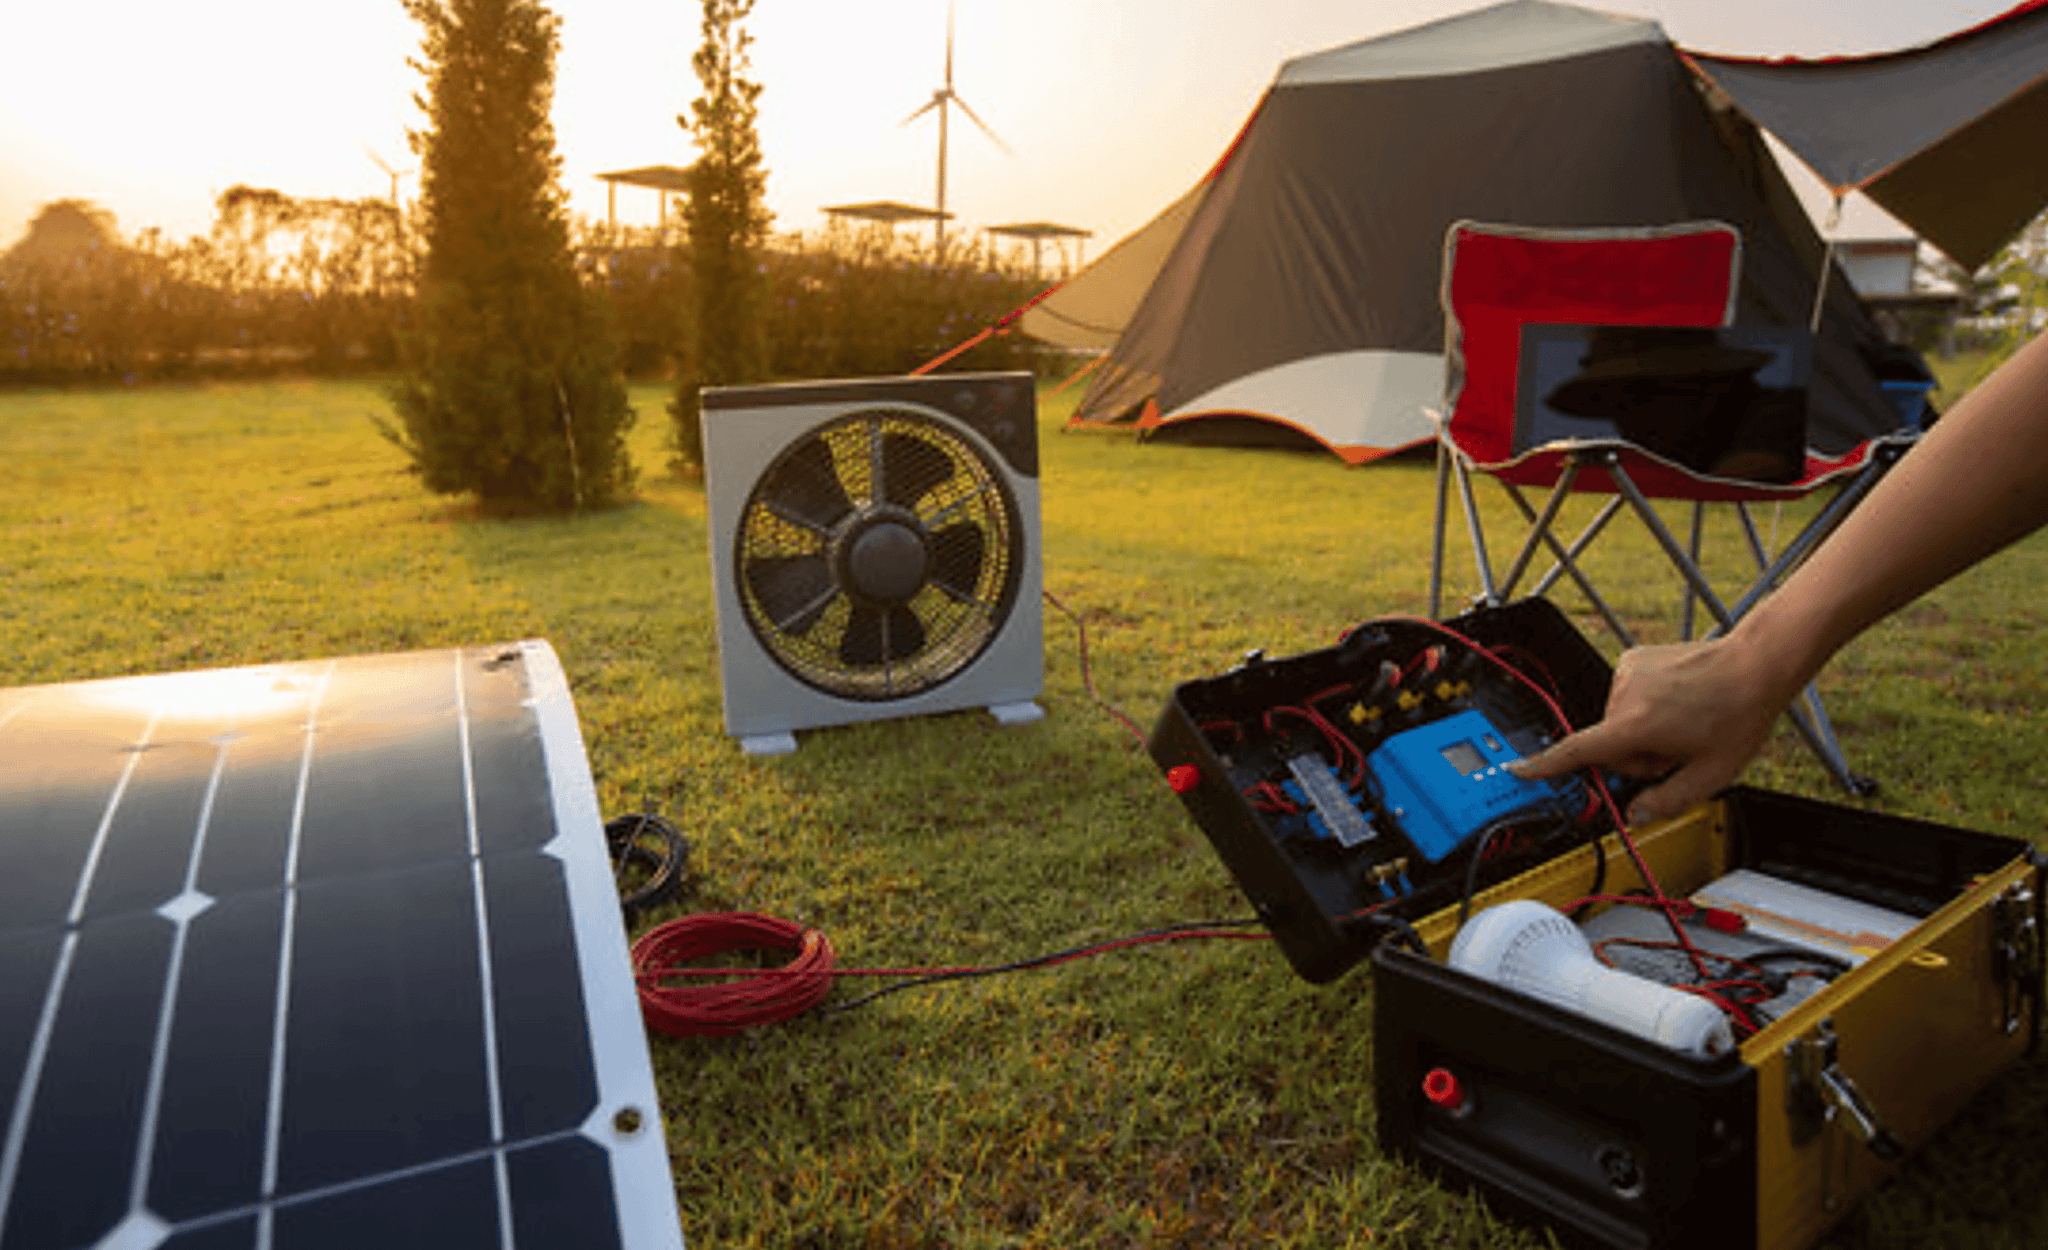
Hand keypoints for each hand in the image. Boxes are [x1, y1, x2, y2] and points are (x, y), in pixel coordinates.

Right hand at [1511, 637, 1789, 823]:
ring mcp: (1627, 673)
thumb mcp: (1710, 775)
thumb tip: (1637, 815)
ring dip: (1642, 730)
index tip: (1520, 770)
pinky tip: (1674, 702)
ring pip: (1617, 722)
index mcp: (1637, 726)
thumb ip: (1668, 802)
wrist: (1753, 665)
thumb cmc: (1738, 714)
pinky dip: (1645, 705)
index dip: (1545, 766)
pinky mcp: (1633, 659)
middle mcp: (1624, 695)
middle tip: (1676, 748)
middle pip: (1609, 745)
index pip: (1578, 751)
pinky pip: (1626, 697)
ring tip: (1681, 721)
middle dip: (1636, 755)